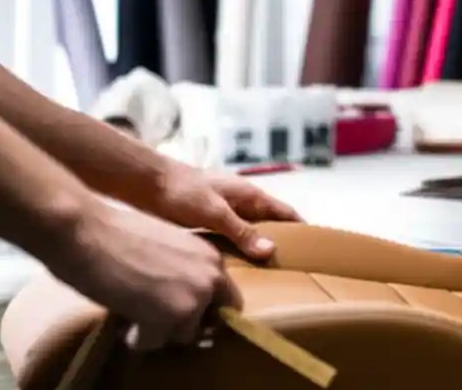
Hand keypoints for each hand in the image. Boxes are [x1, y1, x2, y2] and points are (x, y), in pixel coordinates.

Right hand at [48, 200, 240, 351]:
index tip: (177, 307)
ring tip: (134, 314)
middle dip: (185, 322)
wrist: (89, 233)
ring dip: (158, 330)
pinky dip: (137, 339)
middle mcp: (211, 278)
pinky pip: (155, 343)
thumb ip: (183, 270)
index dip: (201, 307)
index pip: (224, 297)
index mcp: (212, 257)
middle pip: (209, 321)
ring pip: (182, 335)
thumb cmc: (118, 233)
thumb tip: (180, 298)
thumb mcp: (167, 247)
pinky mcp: (174, 317)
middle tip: (155, 315)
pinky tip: (123, 323)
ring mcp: (196, 298)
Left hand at [153, 164, 301, 261]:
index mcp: (249, 195)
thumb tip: (272, 251)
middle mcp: (241, 203)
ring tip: (265, 278)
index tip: (315, 250)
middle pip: (269, 224)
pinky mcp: (207, 221)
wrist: (146, 183)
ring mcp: (224, 212)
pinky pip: (231, 238)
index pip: (285, 212)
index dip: (301, 228)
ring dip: (257, 249)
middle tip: (290, 274)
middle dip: (280, 243)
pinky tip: (235, 271)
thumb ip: (242, 231)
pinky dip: (237, 251)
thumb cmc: (183, 192)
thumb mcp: (215, 212)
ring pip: (249, 232)